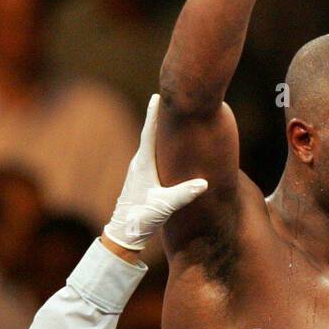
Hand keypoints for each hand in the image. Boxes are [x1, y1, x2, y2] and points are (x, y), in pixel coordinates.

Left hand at [103, 95, 207, 251]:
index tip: (157, 96)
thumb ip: (184, 194)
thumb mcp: (165, 206)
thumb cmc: (142, 217)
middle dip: (160, 116)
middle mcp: (139, 163)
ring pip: (151, 144)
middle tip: (167, 98)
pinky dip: (160, 145)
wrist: (124, 233)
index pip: (150, 133)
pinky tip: (167, 147)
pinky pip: (152, 155)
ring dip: (160, 130)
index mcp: (144, 164)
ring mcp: (139, 170)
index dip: (154, 114)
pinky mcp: (141, 178)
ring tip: (170, 117)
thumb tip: (204, 184)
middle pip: (151, 133)